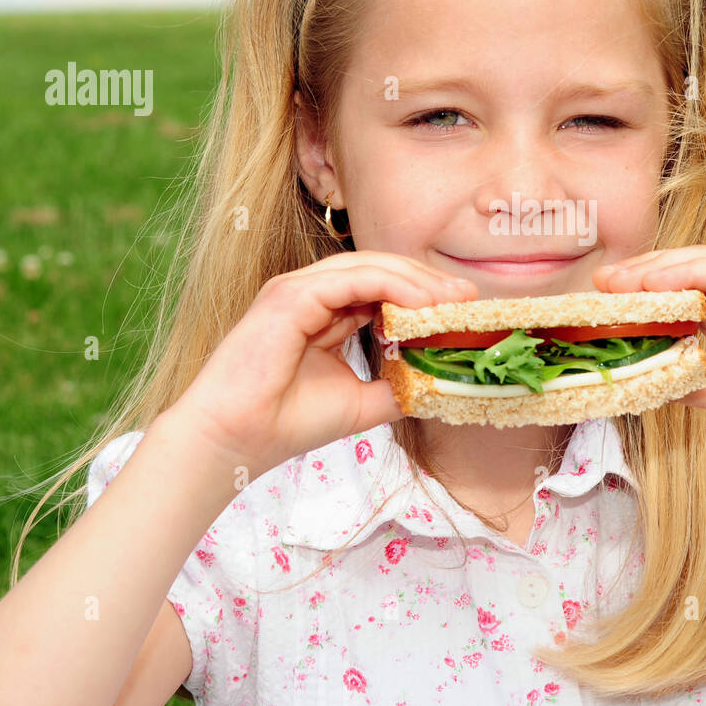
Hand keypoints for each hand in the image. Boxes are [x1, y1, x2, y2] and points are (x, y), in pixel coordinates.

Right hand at [167, 251, 477, 480]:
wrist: (236, 438)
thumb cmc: (287, 422)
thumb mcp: (361, 403)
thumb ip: (397, 386)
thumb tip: (439, 384)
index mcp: (324, 311)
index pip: (382, 288)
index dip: (424, 294)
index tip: (463, 309)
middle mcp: (311, 293)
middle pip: (381, 270)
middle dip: (427, 281)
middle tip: (468, 296)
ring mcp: (299, 289)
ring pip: (369, 267)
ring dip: (416, 280)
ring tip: (451, 299)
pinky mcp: (291, 294)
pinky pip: (353, 278)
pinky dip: (391, 286)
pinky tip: (421, 304)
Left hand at [592, 246, 705, 457]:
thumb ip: (678, 375)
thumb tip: (628, 373)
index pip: (671, 293)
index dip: (633, 296)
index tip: (594, 307)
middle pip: (677, 271)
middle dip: (635, 278)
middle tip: (597, 286)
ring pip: (697, 263)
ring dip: (655, 270)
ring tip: (619, 282)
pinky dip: (691, 271)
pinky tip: (660, 281)